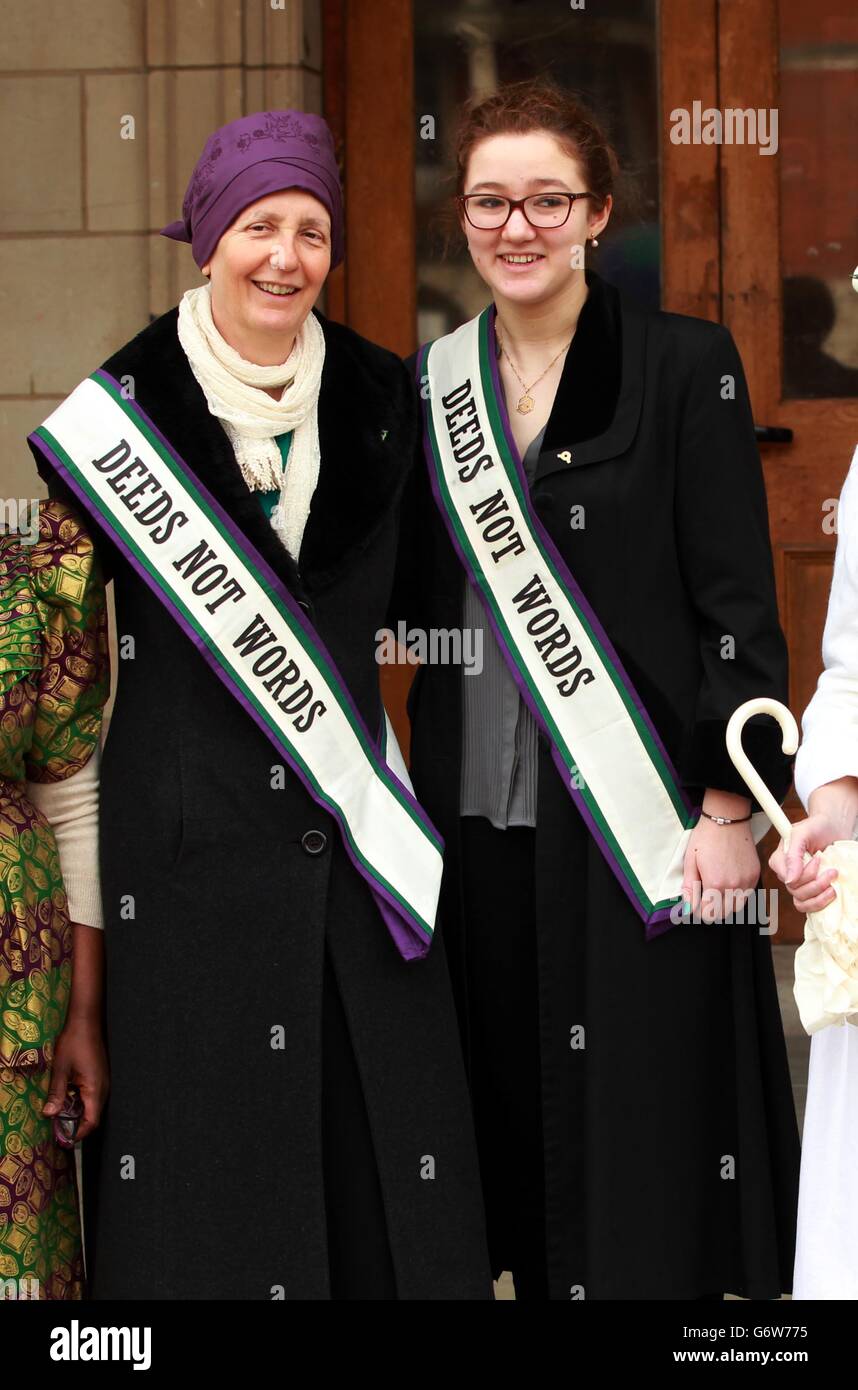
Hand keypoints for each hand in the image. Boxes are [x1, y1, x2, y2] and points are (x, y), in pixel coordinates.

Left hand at [42, 1013, 108, 1141]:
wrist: (86, 1022)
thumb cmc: (74, 1042)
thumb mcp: (60, 1069)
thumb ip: (56, 1093)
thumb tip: (49, 1114)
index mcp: (95, 1089)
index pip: (91, 1121)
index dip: (78, 1133)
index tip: (63, 1138)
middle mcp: (103, 1088)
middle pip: (93, 1116)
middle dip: (76, 1125)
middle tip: (58, 1129)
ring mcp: (103, 1082)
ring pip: (92, 1106)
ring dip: (78, 1113)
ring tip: (60, 1115)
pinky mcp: (100, 1076)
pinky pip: (92, 1096)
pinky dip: (80, 1103)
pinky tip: (68, 1098)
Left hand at [682, 817, 759, 922]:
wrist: (728, 819)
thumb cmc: (706, 837)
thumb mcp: (690, 861)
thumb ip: (689, 887)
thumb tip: (688, 906)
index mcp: (715, 884)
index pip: (707, 913)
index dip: (697, 912)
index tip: (694, 904)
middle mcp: (733, 886)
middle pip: (722, 914)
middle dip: (710, 911)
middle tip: (702, 898)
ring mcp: (747, 881)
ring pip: (736, 907)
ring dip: (724, 905)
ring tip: (715, 891)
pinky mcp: (755, 875)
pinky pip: (746, 895)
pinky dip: (736, 895)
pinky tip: (728, 884)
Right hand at [768, 813, 841, 914]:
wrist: (832, 829)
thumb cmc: (816, 828)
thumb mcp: (801, 834)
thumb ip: (793, 855)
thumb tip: (789, 880)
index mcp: (779, 861)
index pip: (788, 879)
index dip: (805, 874)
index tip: (818, 859)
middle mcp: (786, 875)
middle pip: (796, 891)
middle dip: (817, 884)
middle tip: (832, 871)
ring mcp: (798, 884)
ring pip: (802, 902)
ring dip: (820, 895)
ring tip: (833, 882)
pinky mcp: (810, 891)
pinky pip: (809, 906)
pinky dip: (821, 903)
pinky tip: (831, 892)